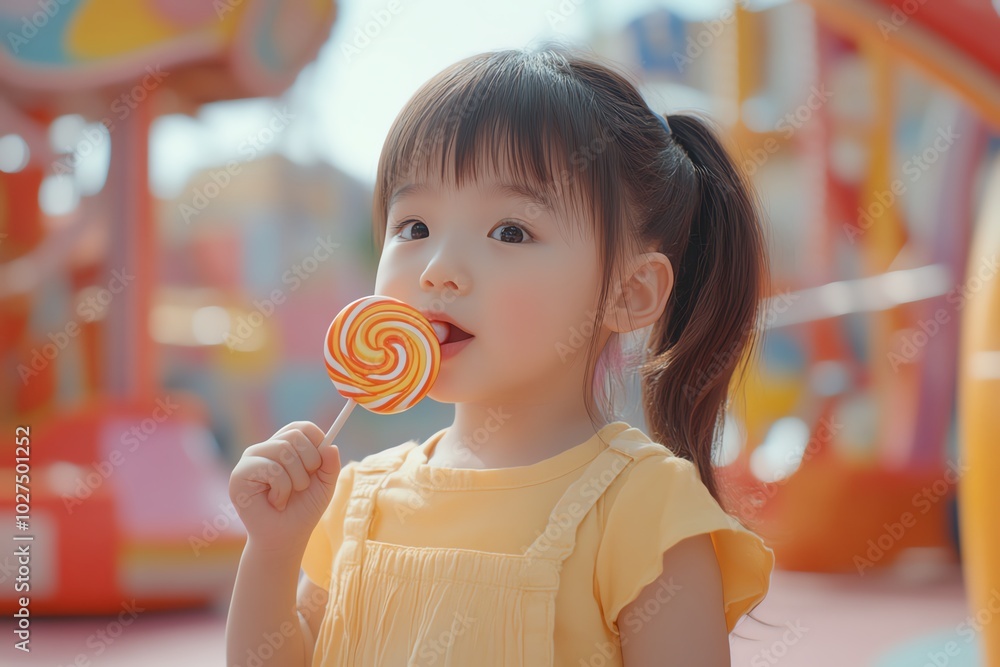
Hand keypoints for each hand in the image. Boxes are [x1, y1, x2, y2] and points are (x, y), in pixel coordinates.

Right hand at [229, 421, 340, 552]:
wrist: (285, 538)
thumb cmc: (302, 510)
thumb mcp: (324, 485)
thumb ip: (330, 464)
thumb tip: (331, 445)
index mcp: (283, 446)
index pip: (302, 427)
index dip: (317, 442)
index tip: (319, 464)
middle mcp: (265, 448)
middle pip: (295, 436)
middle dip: (309, 464)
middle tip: (302, 486)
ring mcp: (250, 459)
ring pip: (284, 450)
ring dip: (296, 480)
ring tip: (287, 496)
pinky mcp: (239, 474)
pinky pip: (272, 468)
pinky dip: (282, 489)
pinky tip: (275, 502)